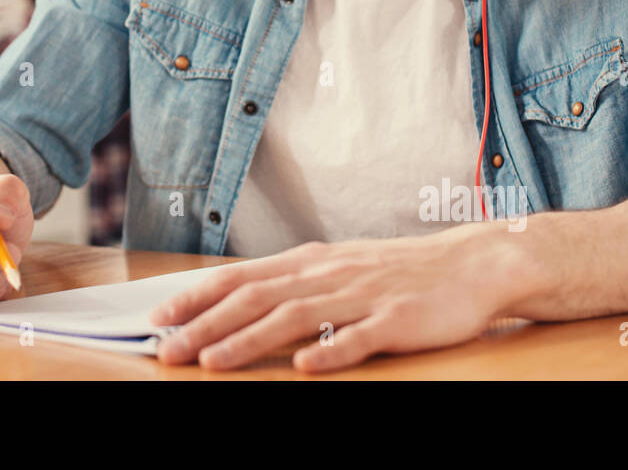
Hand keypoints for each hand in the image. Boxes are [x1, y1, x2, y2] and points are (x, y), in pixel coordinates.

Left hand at [150, 224, 538, 372]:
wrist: (469, 264)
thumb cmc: (395, 271)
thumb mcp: (335, 266)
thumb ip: (290, 283)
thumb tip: (234, 299)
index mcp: (309, 261)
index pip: (240, 277)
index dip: (196, 298)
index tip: (158, 318)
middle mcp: (328, 274)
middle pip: (256, 298)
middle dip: (205, 325)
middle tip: (167, 350)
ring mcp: (362, 296)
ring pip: (295, 317)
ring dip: (249, 340)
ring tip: (212, 361)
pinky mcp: (396, 319)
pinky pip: (359, 337)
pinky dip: (330, 351)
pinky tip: (304, 367)